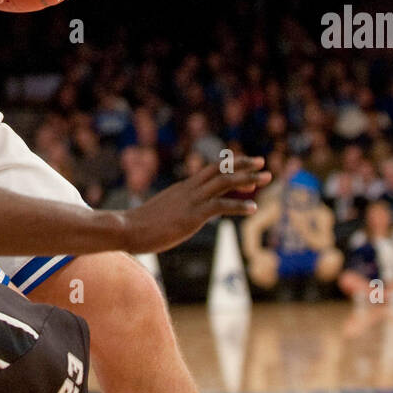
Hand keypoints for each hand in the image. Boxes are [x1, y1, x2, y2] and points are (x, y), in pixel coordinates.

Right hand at [119, 156, 271, 254]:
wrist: (126, 229)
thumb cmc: (137, 226)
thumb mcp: (159, 214)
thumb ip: (171, 212)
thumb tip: (173, 220)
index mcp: (182, 189)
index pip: (209, 172)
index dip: (229, 167)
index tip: (246, 168)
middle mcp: (188, 190)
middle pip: (219, 170)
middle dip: (242, 165)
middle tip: (262, 162)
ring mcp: (191, 201)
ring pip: (223, 182)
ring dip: (247, 178)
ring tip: (266, 177)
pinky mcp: (192, 215)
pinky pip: (220, 206)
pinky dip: (238, 205)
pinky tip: (254, 208)